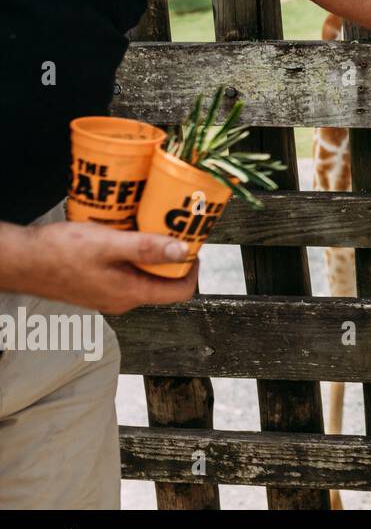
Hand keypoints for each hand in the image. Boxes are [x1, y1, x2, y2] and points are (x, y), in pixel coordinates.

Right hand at [9, 222, 199, 314]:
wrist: (19, 261)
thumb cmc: (57, 253)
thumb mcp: (108, 244)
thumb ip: (147, 248)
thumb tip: (183, 251)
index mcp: (130, 294)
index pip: (180, 291)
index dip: (192, 268)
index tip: (192, 244)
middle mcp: (123, 300)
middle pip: (164, 282)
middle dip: (172, 256)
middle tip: (171, 229)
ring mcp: (109, 295)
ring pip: (144, 275)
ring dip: (152, 253)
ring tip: (148, 228)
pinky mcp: (98, 286)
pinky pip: (127, 272)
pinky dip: (133, 255)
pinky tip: (124, 235)